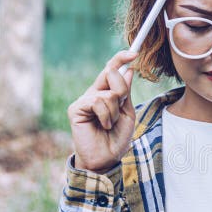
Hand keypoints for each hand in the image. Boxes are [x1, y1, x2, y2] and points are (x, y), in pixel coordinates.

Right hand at [68, 51, 136, 172]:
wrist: (106, 159)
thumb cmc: (116, 138)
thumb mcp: (127, 113)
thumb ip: (126, 92)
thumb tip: (129, 69)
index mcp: (106, 93)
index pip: (112, 69)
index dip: (121, 58)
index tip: (135, 53)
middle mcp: (94, 93)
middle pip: (111, 73)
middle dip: (123, 89)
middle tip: (121, 106)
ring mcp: (84, 99)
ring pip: (109, 92)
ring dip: (115, 111)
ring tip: (109, 124)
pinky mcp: (76, 107)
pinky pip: (99, 101)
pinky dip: (106, 116)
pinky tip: (102, 126)